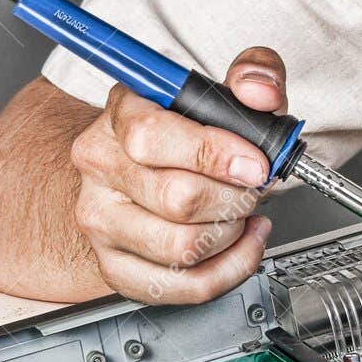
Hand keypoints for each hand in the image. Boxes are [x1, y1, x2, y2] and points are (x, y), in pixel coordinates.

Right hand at [69, 47, 287, 303]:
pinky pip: (181, 287)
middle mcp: (101, 168)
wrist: (154, 165)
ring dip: (233, 233)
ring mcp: (102, 221)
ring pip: (182, 247)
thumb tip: (260, 90)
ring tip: (243, 212)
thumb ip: (254, 75)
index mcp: (122, 115)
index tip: (255, 163)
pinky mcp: (116, 266)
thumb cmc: (191, 130)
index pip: (152, 137)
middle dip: (236, 197)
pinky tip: (242, 243)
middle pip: (177, 199)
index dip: (215, 154)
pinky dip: (230, 270)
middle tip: (252, 187)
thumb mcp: (227, 89)